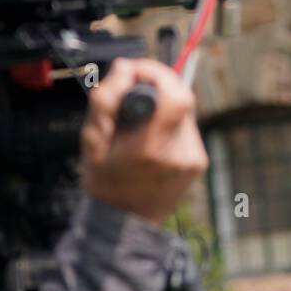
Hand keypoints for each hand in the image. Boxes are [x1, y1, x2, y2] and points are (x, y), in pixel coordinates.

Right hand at [80, 58, 207, 225]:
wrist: (125, 222)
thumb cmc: (105, 183)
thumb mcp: (92, 140)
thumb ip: (106, 99)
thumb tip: (124, 68)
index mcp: (152, 147)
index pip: (175, 94)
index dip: (158, 74)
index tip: (137, 71)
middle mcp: (179, 152)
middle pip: (182, 98)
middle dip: (159, 86)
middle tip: (135, 91)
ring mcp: (193, 159)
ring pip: (185, 112)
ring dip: (164, 107)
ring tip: (141, 122)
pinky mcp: (198, 162)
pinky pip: (186, 129)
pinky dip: (170, 125)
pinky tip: (152, 138)